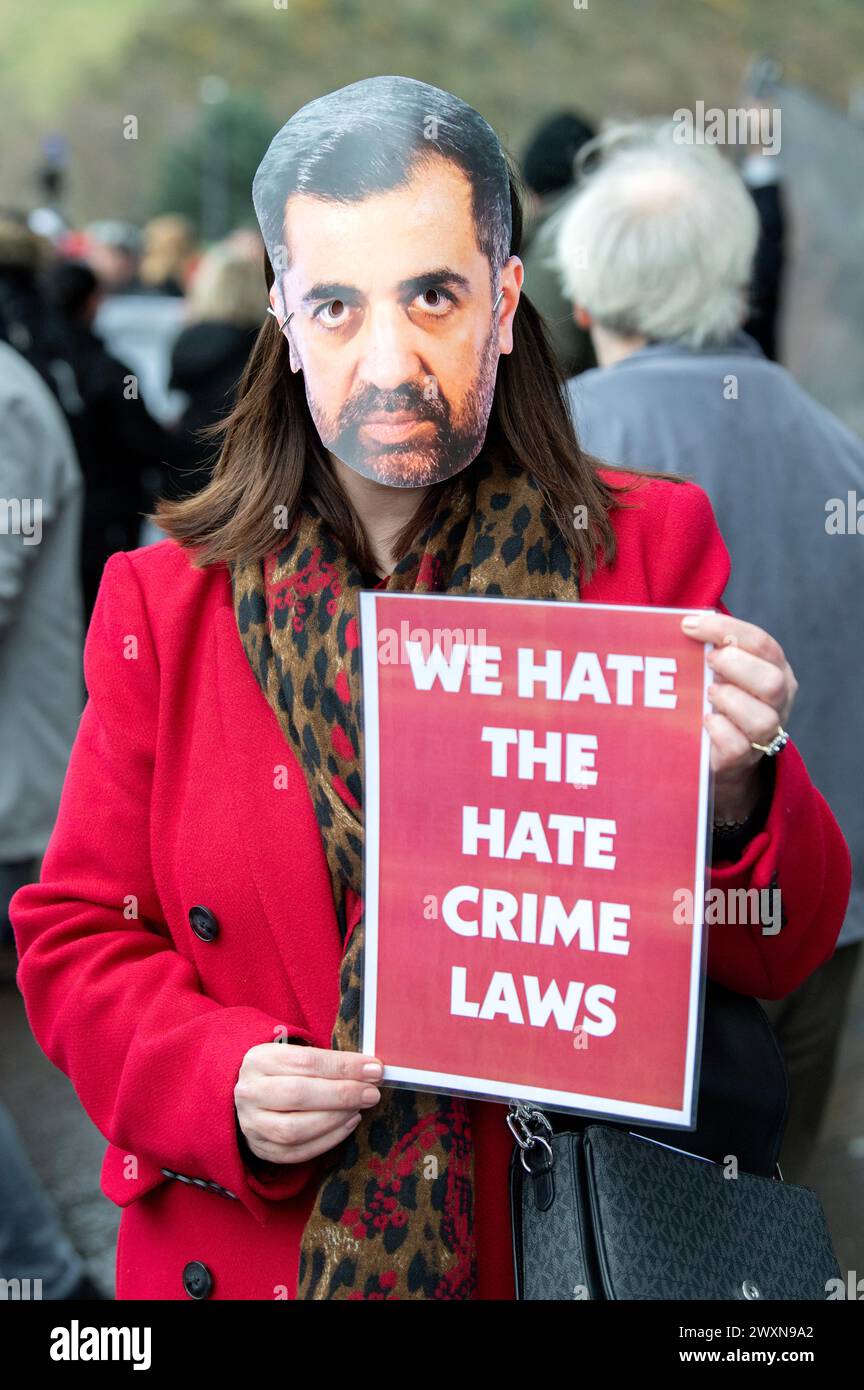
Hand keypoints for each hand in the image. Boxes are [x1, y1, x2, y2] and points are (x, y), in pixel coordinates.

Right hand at [234, 1042, 382, 1164]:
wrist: (252, 1096)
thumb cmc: (284, 1072)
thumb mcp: (296, 1054)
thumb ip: (328, 1061)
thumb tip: (370, 1070)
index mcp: (259, 1060)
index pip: (305, 1061)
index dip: (343, 1066)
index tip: (373, 1069)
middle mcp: (250, 1091)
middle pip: (298, 1095)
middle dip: (342, 1094)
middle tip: (371, 1093)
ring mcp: (252, 1123)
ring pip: (294, 1129)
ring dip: (334, 1120)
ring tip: (358, 1110)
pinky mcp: (261, 1148)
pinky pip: (296, 1152)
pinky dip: (327, 1140)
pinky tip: (347, 1125)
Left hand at [681, 612, 796, 820]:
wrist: (724, 751)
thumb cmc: (719, 697)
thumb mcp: (723, 668)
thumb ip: (713, 647)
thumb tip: (685, 623)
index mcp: (776, 668)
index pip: (761, 643)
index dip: (725, 630)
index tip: (689, 625)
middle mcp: (779, 701)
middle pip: (772, 682)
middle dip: (736, 666)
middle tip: (708, 661)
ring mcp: (766, 732)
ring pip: (760, 719)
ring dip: (728, 700)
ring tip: (709, 693)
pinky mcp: (744, 757)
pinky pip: (736, 745)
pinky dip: (717, 728)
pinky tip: (705, 719)